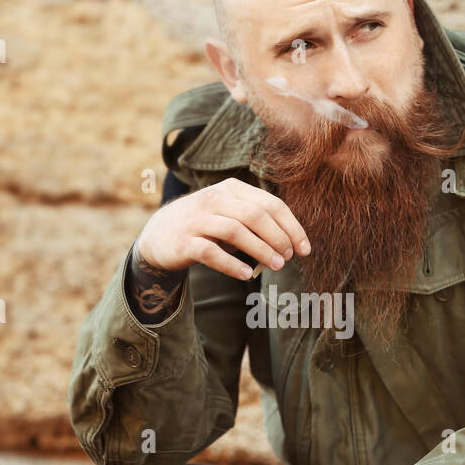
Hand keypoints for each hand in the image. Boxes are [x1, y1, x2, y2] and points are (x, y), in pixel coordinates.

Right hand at [136, 177, 311, 279]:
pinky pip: (211, 253)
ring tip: (277, 266)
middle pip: (256, 215)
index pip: (270, 204)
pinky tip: (247, 275)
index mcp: (232, 189)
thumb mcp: (230, 213)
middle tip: (289, 258)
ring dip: (261, 250)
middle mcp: (214, 199)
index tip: (305, 249)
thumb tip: (290, 244)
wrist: (159, 235)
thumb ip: (256, 221)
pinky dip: (232, 264)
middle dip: (278, 238)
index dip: (292, 227)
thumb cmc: (205, 226)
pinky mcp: (184, 242)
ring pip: (236, 231)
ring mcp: (197, 219)